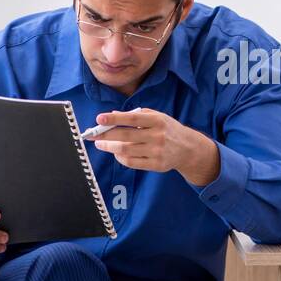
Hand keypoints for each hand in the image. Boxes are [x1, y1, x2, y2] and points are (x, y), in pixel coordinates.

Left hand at [92, 108, 219, 185]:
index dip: (115, 118)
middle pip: (126, 136)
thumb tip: (112, 115)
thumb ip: (136, 115)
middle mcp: (158, 136)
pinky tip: (116, 152)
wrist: (188, 149)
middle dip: (106, 135)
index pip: (133, 118)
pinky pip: (132, 162)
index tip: (99, 118)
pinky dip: (120, 157)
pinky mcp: (156, 165)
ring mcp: (157, 152)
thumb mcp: (157, 117)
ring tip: (101, 143)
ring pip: (126, 150)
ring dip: (110, 147)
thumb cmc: (168, 129)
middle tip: (92, 135)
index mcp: (158, 121)